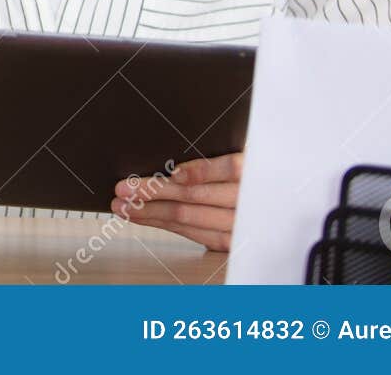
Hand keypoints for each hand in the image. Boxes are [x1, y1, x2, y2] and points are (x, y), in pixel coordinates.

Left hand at [112, 152, 242, 251]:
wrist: (268, 203)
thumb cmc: (245, 172)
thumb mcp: (238, 151)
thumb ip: (213, 150)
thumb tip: (172, 152)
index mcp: (254, 170)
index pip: (230, 169)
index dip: (201, 171)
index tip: (175, 172)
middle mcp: (248, 200)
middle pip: (197, 195)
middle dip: (155, 191)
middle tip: (124, 188)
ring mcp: (238, 225)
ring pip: (188, 217)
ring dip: (150, 211)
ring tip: (123, 205)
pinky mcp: (229, 241)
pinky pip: (191, 233)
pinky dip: (162, 223)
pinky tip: (143, 217)